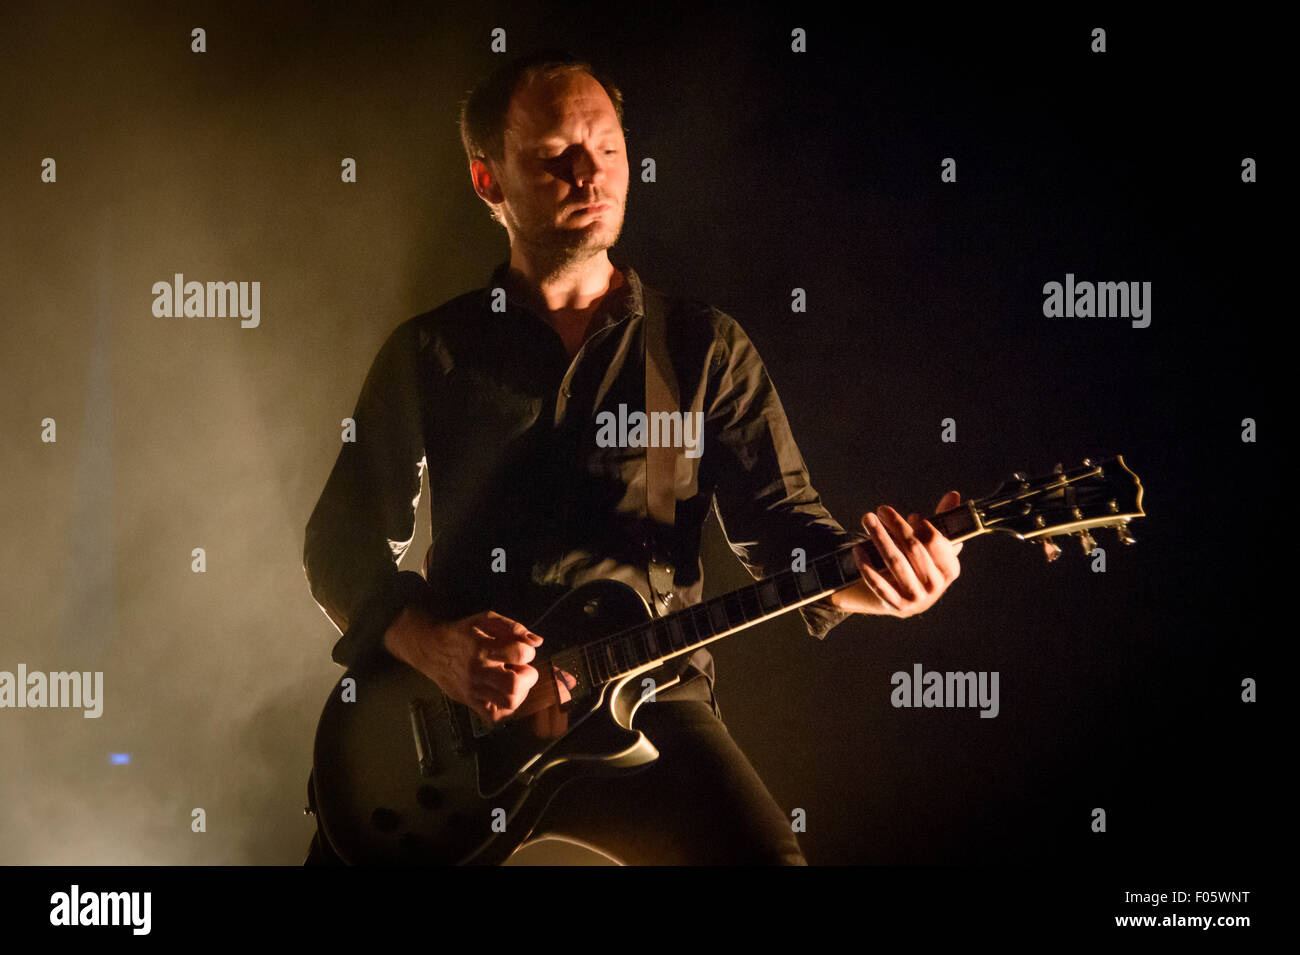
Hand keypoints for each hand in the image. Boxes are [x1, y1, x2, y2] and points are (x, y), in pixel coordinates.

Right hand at [384, 607, 544, 723]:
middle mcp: (478, 672)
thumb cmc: (461, 633)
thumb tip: (537, 641)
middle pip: (516, 685)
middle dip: (529, 676)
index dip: (528, 651)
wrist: (430, 649)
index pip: (520, 654)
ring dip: (520, 692)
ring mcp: (473, 690)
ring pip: (508, 703)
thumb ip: (512, 627)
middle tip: (522, 669)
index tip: (522, 650)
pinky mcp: (470, 702)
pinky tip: (505, 693)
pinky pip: (495, 715)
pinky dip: (506, 708)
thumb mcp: (484, 619)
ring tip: (515, 680)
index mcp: (482, 648)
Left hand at [831, 491, 962, 617]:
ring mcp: (917, 599)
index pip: (936, 542)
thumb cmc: (918, 564)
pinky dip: (867, 566)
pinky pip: (879, 584)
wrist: (902, 597)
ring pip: (896, 563)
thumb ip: (941, 521)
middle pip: (914, 549)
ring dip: (879, 538)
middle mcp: (936, 586)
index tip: (911, 516)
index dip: (923, 526)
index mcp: (949, 570)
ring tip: (867, 520)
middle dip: (896, 526)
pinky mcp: (897, 607)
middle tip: (880, 510)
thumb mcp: (932, 546)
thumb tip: (953, 495)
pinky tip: (857, 549)